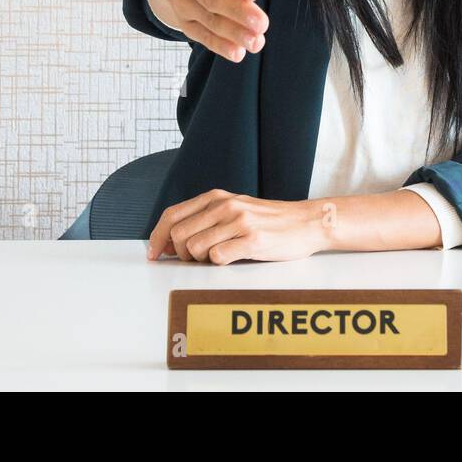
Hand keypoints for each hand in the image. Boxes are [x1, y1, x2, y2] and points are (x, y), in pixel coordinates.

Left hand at [146, 189, 328, 264]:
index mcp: (217, 198)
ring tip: (219, 258)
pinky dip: (219, 264)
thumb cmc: (269, 221)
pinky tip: (234, 259)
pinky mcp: (253, 240)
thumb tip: (170, 241)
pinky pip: (218, 258)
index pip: (172, 215)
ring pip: (194, 248)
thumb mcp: (235, 209)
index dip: (157, 237)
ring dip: (200, 261)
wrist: (307, 222)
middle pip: (178, 235)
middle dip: (180, 254)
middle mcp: (225, 206)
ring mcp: (239, 222)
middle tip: (195, 260)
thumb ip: (206, 219)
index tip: (154, 254)